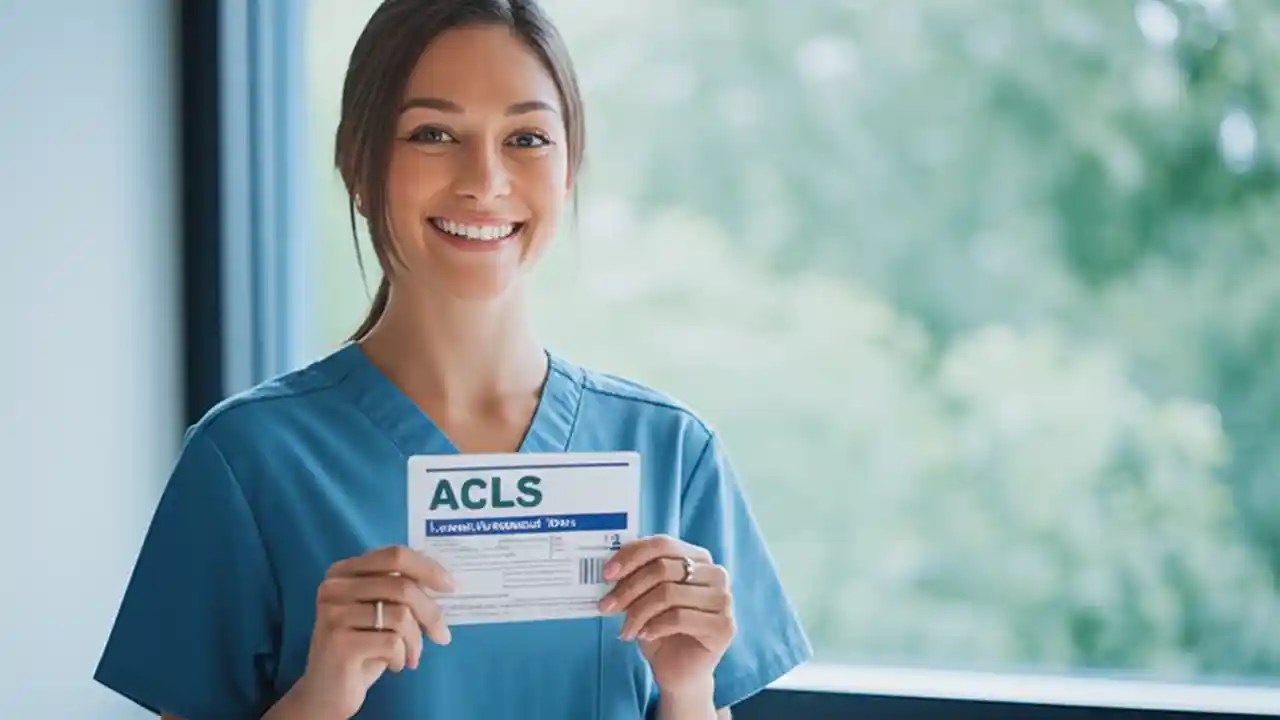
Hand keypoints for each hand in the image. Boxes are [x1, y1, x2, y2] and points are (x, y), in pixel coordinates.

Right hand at [290, 546, 454, 719]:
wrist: (327, 691)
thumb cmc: (362, 647)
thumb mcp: (380, 613)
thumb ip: (401, 591)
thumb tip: (442, 580)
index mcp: (344, 571)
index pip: (394, 555)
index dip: (428, 568)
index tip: (450, 587)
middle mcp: (334, 587)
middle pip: (402, 586)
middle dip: (431, 613)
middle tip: (443, 636)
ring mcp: (333, 613)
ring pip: (401, 615)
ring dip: (416, 641)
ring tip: (412, 657)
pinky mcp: (338, 642)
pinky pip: (391, 642)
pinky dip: (402, 656)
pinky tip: (395, 665)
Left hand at [598, 535, 735, 698]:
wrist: (680, 671)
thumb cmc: (661, 630)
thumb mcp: (644, 598)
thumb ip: (634, 578)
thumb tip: (610, 569)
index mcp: (697, 558)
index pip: (662, 544)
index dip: (631, 555)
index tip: (607, 574)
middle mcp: (715, 573)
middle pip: (663, 568)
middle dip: (628, 588)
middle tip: (607, 606)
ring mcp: (723, 599)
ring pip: (668, 593)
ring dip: (638, 612)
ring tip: (625, 629)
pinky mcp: (723, 626)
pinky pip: (679, 618)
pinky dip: (654, 626)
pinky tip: (644, 635)